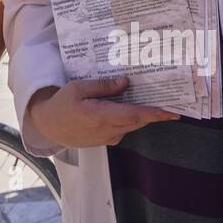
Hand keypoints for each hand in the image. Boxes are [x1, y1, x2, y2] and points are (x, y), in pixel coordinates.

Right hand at [28, 77, 178, 148]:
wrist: (48, 126)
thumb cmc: (61, 104)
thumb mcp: (78, 88)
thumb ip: (103, 86)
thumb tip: (125, 83)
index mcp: (100, 115)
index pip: (134, 115)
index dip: (155, 114)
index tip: (173, 112)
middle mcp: (107, 130)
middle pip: (138, 120)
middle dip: (155, 112)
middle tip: (169, 99)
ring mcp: (108, 137)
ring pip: (132, 125)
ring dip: (143, 114)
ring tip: (153, 100)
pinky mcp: (106, 140)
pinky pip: (124, 128)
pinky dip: (131, 118)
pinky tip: (129, 106)